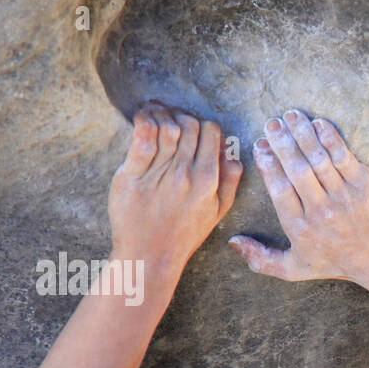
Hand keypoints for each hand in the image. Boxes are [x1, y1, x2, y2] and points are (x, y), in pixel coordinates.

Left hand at [108, 101, 242, 272]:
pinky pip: (142, 135)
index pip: (211, 132)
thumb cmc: (183, 235)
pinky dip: (144, 119)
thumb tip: (235, 157)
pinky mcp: (133, 174)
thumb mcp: (217, 213)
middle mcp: (185, 174)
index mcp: (208, 180)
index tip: (195, 129)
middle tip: (173, 118)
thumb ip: (230, 183)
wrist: (150, 255)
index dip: (204, 125)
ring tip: (156, 113)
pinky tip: (143, 117)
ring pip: (166, 124)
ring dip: (162, 112)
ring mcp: (159, 173)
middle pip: (189, 124)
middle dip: (182, 115)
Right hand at [228, 110, 368, 288]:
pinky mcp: (363, 185)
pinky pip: (344, 157)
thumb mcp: (295, 269)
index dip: (268, 165)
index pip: (279, 189)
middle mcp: (320, 212)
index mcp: (300, 227)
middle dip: (282, 143)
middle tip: (271, 123)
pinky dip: (331, 139)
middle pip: (297, 170)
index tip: (260, 145)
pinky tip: (319, 124)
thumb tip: (233, 242)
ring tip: (291, 115)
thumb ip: (262, 259)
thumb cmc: (334, 262)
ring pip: (318, 159)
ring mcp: (343, 197)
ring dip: (303, 134)